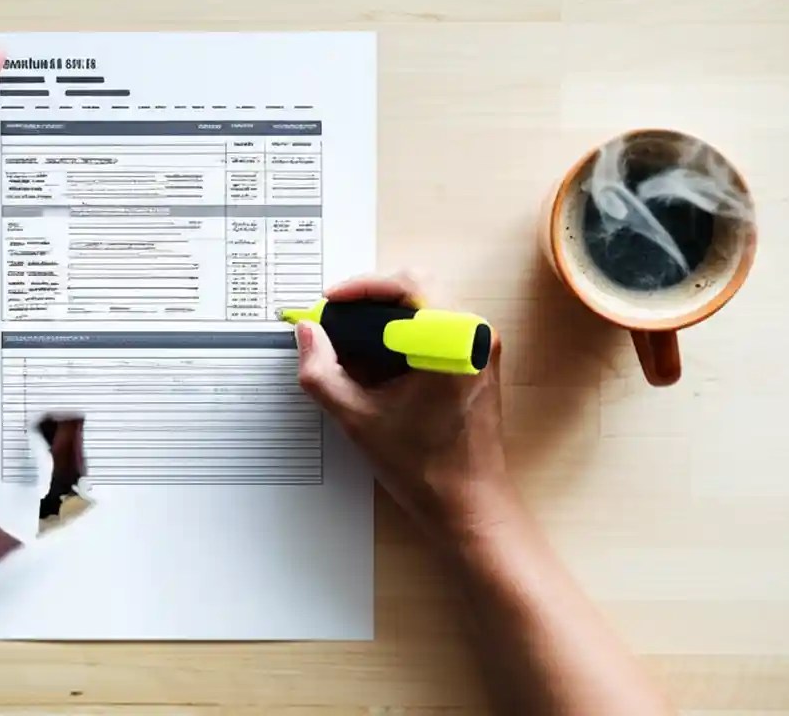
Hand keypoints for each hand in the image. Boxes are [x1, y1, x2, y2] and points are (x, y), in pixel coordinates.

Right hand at [295, 273, 508, 538]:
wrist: (469, 505)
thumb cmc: (428, 469)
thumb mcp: (358, 418)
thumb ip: (322, 372)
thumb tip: (307, 334)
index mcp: (454, 342)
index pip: (407, 283)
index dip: (361, 286)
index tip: (331, 302)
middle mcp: (476, 337)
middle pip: (417, 289)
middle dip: (370, 304)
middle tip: (337, 323)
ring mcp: (481, 349)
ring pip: (426, 309)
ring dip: (386, 322)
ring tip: (353, 351)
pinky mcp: (478, 363)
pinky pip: (437, 330)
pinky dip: (403, 338)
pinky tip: (377, 368)